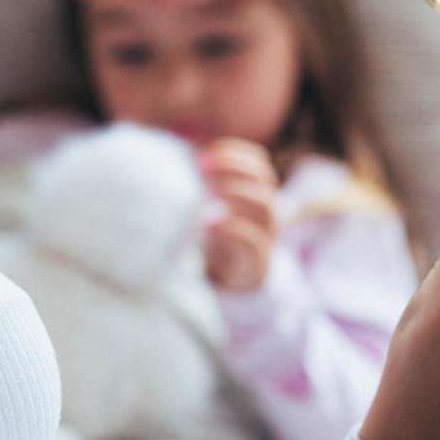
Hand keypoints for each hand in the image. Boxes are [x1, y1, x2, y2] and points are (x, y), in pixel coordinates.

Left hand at [198, 138, 278, 291]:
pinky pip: (255, 242)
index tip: (204, 153)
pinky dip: (233, 229)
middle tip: (202, 168)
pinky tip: (209, 225)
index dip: (234, 154)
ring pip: (265, 206)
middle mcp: (265, 212)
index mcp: (256, 194)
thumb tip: (173, 157)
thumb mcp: (207, 211)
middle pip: (264, 179)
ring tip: (210, 192)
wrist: (228, 286)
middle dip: (233, 168)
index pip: (258, 163)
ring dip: (236, 193)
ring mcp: (265, 237)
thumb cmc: (214, 241)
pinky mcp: (258, 262)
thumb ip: (199, 188)